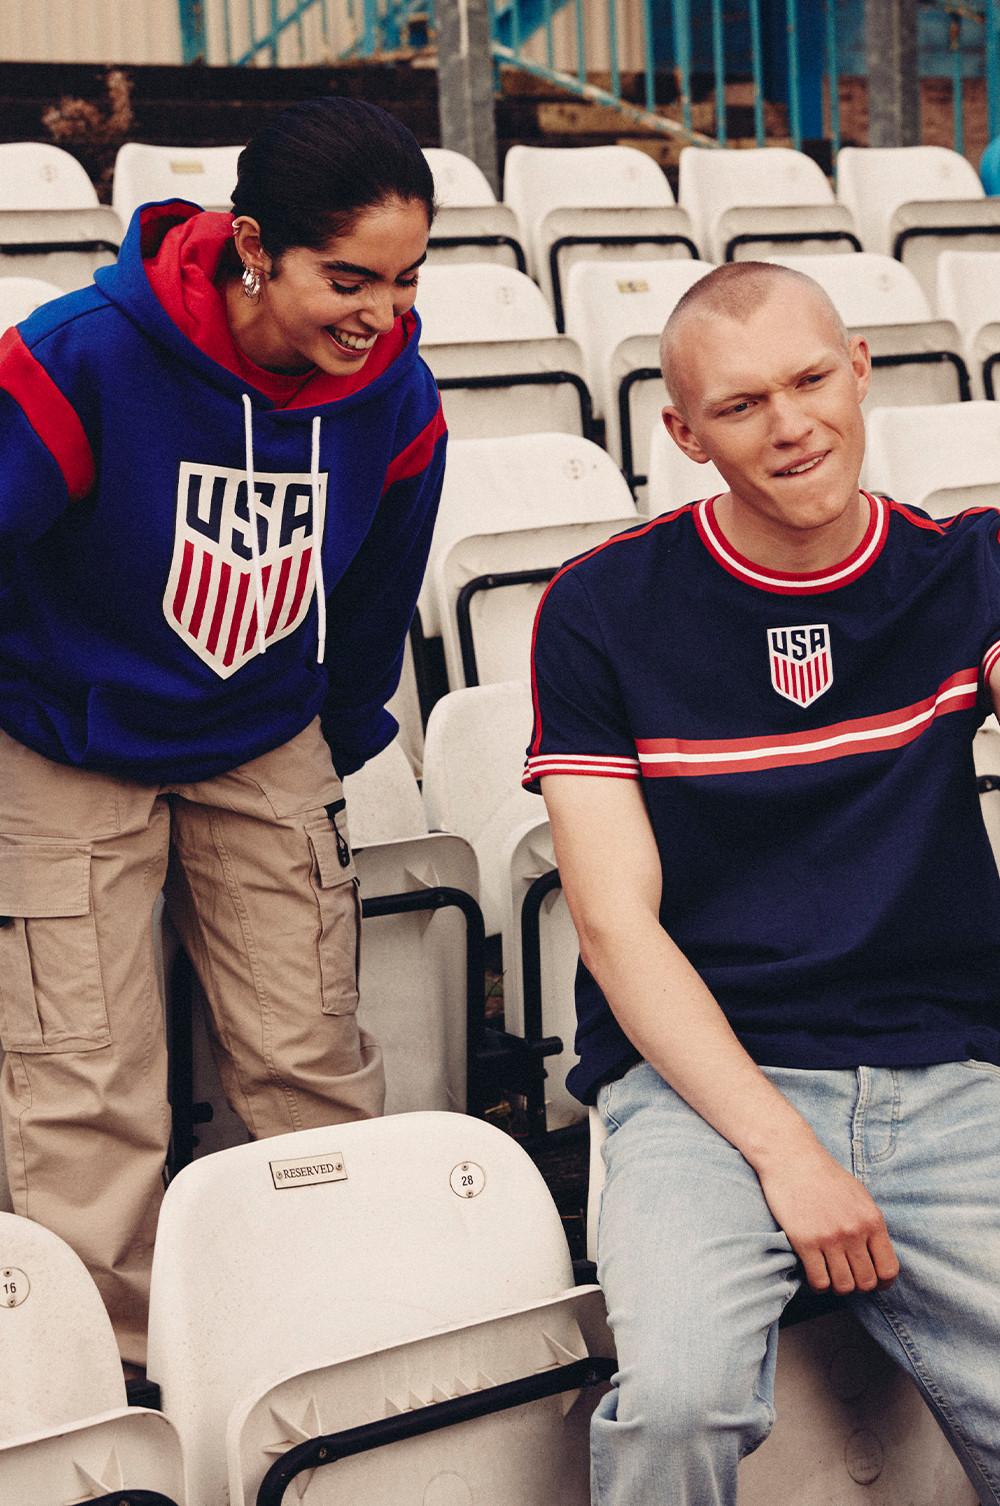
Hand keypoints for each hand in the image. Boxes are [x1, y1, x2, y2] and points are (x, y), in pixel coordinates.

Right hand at [756, 1142, 899, 1293]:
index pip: (888, 1269)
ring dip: (838, 1286)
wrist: (791, 1158)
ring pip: (843, 1286)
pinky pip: (819, 1281)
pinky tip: (815, 1272)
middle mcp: (854, 1231)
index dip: (883, 1282)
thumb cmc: (824, 1175)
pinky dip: (819, 1284)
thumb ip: (870, 1225)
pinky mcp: (805, 1242)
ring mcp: (830, 1238)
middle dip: (858, 1285)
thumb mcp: (859, 1196)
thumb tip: (877, 1254)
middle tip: (848, 1276)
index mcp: (872, 1220)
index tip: (874, 1282)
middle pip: (866, 1281)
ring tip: (831, 1275)